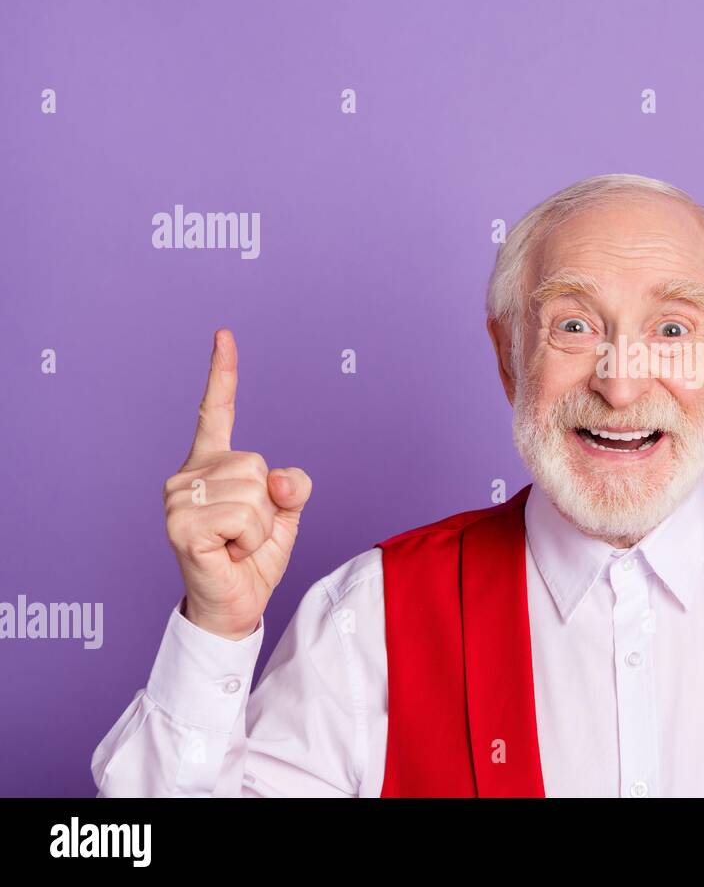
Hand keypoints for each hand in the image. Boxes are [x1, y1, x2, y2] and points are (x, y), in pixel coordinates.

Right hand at [162, 329, 312, 639]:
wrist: (235, 605)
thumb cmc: (253, 558)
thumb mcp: (285, 515)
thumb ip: (291, 487)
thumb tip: (278, 478)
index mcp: (211, 464)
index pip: (215, 411)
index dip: (222, 373)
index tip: (224, 334)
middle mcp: (186, 475)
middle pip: (256, 463)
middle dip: (267, 504)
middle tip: (245, 532)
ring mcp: (177, 500)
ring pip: (253, 492)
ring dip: (259, 526)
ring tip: (235, 544)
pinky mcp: (180, 526)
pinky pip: (243, 517)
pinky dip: (250, 540)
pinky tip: (227, 552)